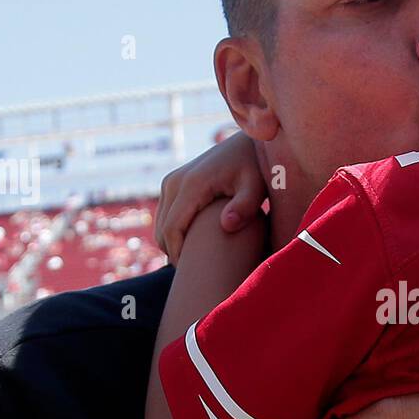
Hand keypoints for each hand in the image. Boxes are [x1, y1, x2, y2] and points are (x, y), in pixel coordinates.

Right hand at [156, 131, 266, 264]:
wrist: (246, 145)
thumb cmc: (256, 168)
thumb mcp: (256, 187)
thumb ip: (245, 206)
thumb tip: (226, 225)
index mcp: (191, 185)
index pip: (172, 230)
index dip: (178, 256)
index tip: (194, 274)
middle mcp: (174, 182)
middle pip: (162, 231)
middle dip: (175, 254)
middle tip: (197, 274)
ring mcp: (170, 181)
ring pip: (161, 225)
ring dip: (173, 245)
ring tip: (196, 263)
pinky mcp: (172, 183)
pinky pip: (166, 216)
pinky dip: (175, 233)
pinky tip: (194, 246)